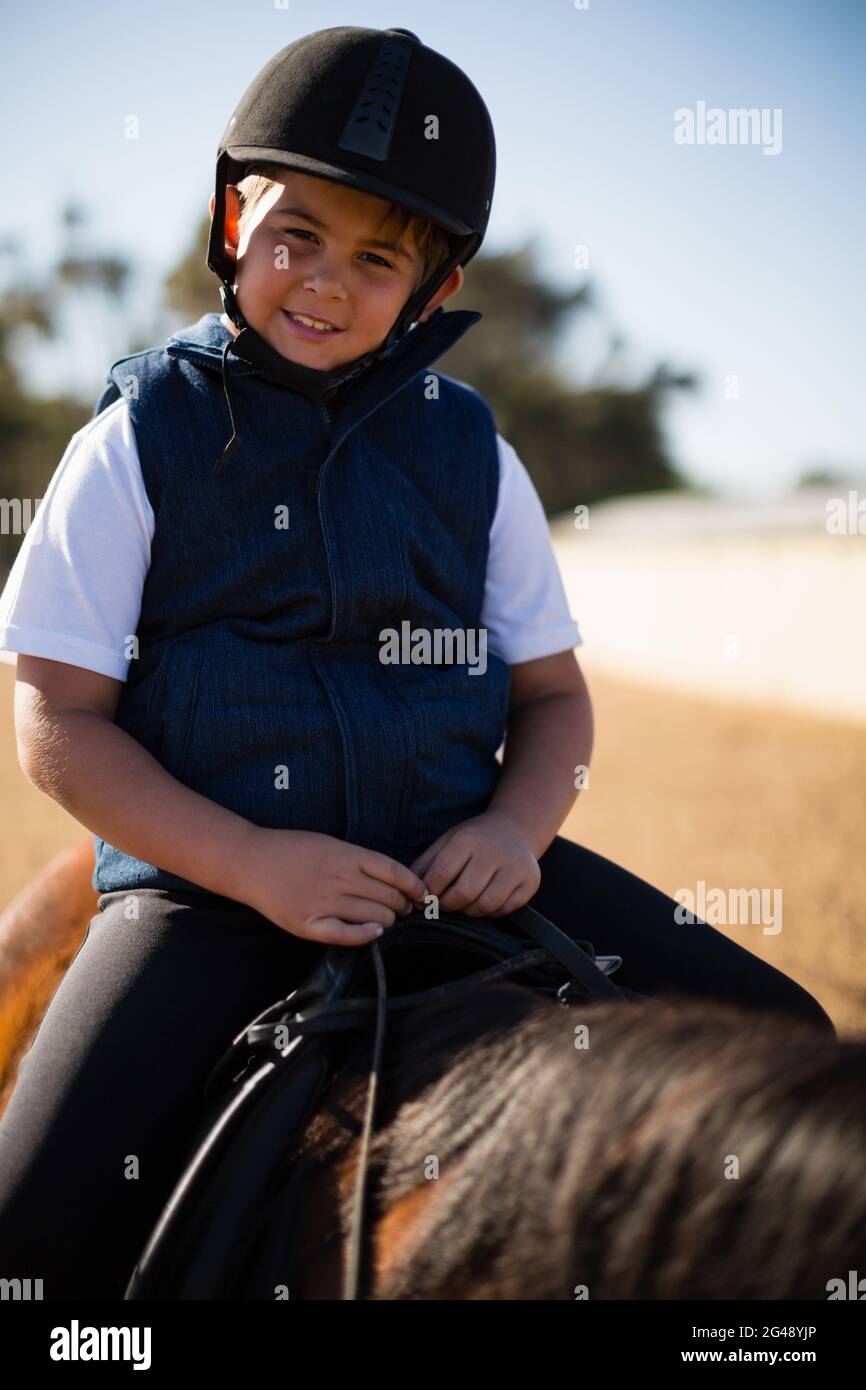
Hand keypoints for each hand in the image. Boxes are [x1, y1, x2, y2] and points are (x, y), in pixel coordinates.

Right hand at [241, 828, 427, 946]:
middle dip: (403, 906)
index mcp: (346, 855)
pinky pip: (346, 936)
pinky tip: (373, 933)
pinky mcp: (308, 924)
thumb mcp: (330, 844)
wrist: (251, 862)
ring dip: (387, 921)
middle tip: (403, 909)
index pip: (395, 872)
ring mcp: (324, 902)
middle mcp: (339, 878)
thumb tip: (392, 879)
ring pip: (374, 918)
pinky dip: (366, 936)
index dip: (414, 885)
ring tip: (385, 920)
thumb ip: (359, 860)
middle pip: (389, 897)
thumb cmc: (292, 849)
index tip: (421, 893)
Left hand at [408, 811, 540, 917]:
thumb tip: (410, 892)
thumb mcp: (447, 841)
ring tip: (464, 903)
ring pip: (485, 905)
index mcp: (468, 839)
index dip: (430, 892)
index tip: (425, 898)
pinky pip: (504, 910)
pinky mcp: (530, 882)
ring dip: (469, 911)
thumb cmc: (475, 839)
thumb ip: (426, 864)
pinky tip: (484, 900)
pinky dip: (490, 912)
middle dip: (448, 905)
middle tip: (444, 904)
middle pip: (464, 893)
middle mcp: (494, 852)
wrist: (516, 829)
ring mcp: (515, 868)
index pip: (442, 873)